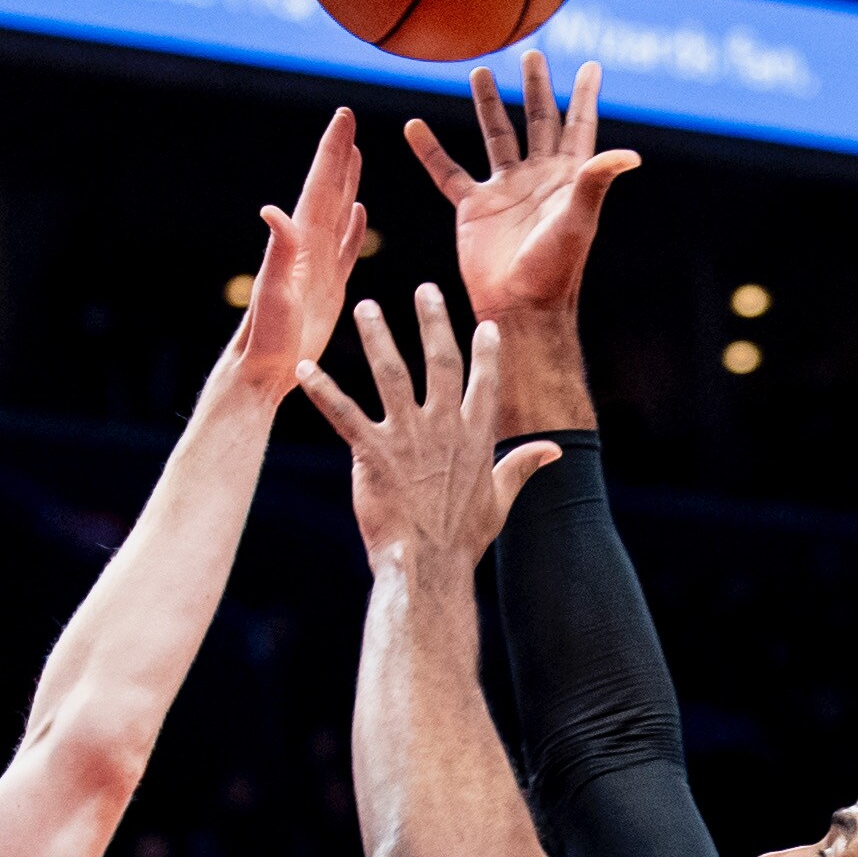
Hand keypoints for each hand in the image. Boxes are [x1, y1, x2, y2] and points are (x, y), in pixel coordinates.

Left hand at [230, 106, 369, 387]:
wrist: (263, 370)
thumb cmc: (265, 336)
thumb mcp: (273, 292)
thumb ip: (277, 251)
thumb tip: (272, 210)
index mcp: (300, 242)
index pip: (320, 186)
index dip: (332, 151)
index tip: (344, 117)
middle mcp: (308, 248)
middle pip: (329, 190)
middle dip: (339, 155)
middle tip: (348, 121)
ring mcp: (319, 267)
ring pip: (338, 214)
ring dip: (347, 184)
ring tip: (356, 154)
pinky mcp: (328, 289)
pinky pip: (345, 249)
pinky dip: (353, 228)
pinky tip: (359, 213)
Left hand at [295, 286, 564, 572]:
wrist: (426, 567)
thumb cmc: (461, 541)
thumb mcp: (498, 501)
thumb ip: (521, 467)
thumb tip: (553, 450)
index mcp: (475, 437)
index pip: (484, 381)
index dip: (485, 351)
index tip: (485, 324)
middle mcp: (443, 427)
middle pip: (440, 360)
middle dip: (433, 321)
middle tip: (426, 289)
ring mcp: (407, 436)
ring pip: (390, 372)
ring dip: (376, 336)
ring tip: (365, 306)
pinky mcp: (371, 452)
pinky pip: (343, 413)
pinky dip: (322, 390)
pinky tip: (303, 369)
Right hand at [404, 50, 639, 322]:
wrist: (517, 308)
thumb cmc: (554, 270)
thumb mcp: (578, 221)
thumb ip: (596, 181)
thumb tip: (631, 154)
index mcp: (567, 177)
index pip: (578, 126)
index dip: (585, 96)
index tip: (591, 65)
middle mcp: (537, 178)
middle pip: (537, 121)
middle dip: (536, 88)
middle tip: (532, 55)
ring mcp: (504, 191)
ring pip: (495, 137)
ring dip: (488, 105)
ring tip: (481, 72)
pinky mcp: (473, 208)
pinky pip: (447, 172)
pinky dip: (430, 150)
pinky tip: (415, 127)